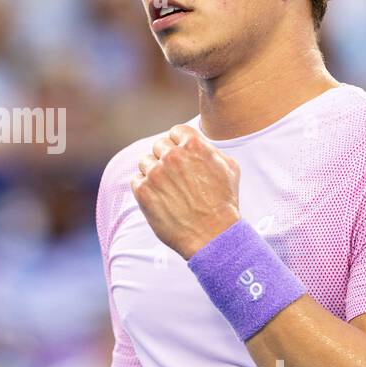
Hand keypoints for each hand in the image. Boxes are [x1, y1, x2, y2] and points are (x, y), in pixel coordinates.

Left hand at [130, 124, 240, 259]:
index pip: (175, 132)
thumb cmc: (224, 202)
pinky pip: (136, 180)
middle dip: (166, 158)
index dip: (179, 145)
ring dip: (154, 173)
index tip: (182, 159)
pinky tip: (159, 198)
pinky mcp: (144, 192)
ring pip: (145, 162)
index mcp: (193, 144)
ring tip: (168, 190)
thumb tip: (197, 142)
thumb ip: (210, 149)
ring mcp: (156, 173)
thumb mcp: (229, 167)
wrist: (212, 235)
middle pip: (158, 146)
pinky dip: (144, 188)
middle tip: (176, 178)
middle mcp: (172, 155)